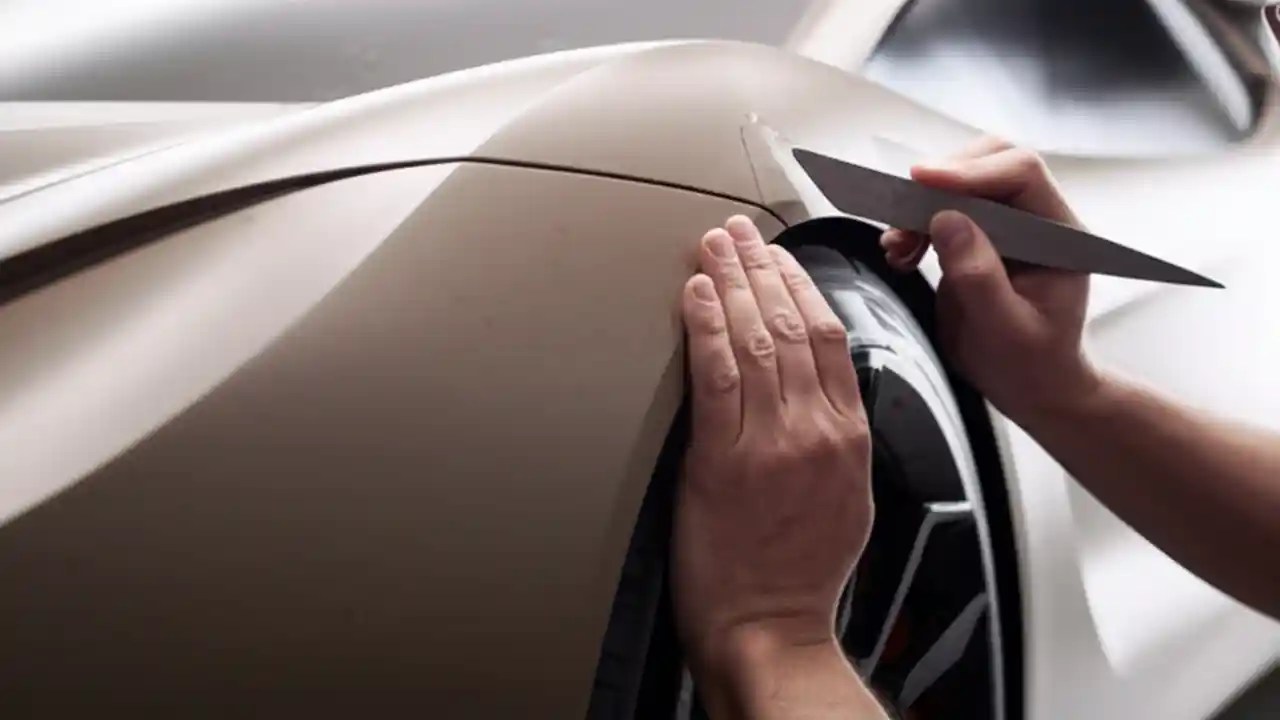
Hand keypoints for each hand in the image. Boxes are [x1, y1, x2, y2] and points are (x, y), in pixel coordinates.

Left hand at [673, 216, 872, 687]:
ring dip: (733, 281)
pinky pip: (715, 376)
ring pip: (755, 340)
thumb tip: (820, 394)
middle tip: (741, 231)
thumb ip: (836, 438)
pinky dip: (706, 327)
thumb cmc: (802, 574)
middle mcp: (813, 430)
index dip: (803, 286)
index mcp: (847, 436)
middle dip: (763, 267)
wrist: (770, 627)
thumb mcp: (846, 498)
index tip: (782, 256)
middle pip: (791, 325)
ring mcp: (768, 443)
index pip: (830, 337)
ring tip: (715, 243)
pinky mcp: (721, 461)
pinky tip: (697, 292)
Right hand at [880, 136, 1100, 422]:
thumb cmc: (1031, 366)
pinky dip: (913, 222)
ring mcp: (1004, 225)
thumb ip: (980, 277)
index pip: (1022, 173)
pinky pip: (941, 209)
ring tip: (898, 246)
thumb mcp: (1007, 332)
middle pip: (989, 163)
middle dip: (940, 181)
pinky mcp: (975, 238)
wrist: (1031, 387)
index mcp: (1060, 234)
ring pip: (959, 182)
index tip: (922, 180)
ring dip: (919, 204)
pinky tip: (901, 253)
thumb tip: (947, 220)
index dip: (972, 171)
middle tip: (902, 212)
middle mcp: (1035, 218)